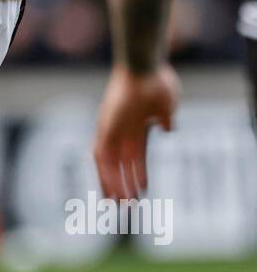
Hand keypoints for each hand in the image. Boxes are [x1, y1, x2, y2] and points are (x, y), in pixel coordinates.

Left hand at [93, 62, 179, 199]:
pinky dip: (106, 175)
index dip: (138, 173)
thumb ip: (166, 118)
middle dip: (123, 184)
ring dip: (114, 185)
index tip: (142, 189)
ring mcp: (111, 129)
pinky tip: (112, 190)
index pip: (134, 156)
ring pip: (109, 164)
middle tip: (125, 205)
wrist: (145, 66)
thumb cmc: (157, 80)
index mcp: (136, 127)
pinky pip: (102, 156)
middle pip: (119, 164)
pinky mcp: (105, 128)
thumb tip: (169, 129)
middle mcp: (121, 130)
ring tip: (119, 205)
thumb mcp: (167, 104)